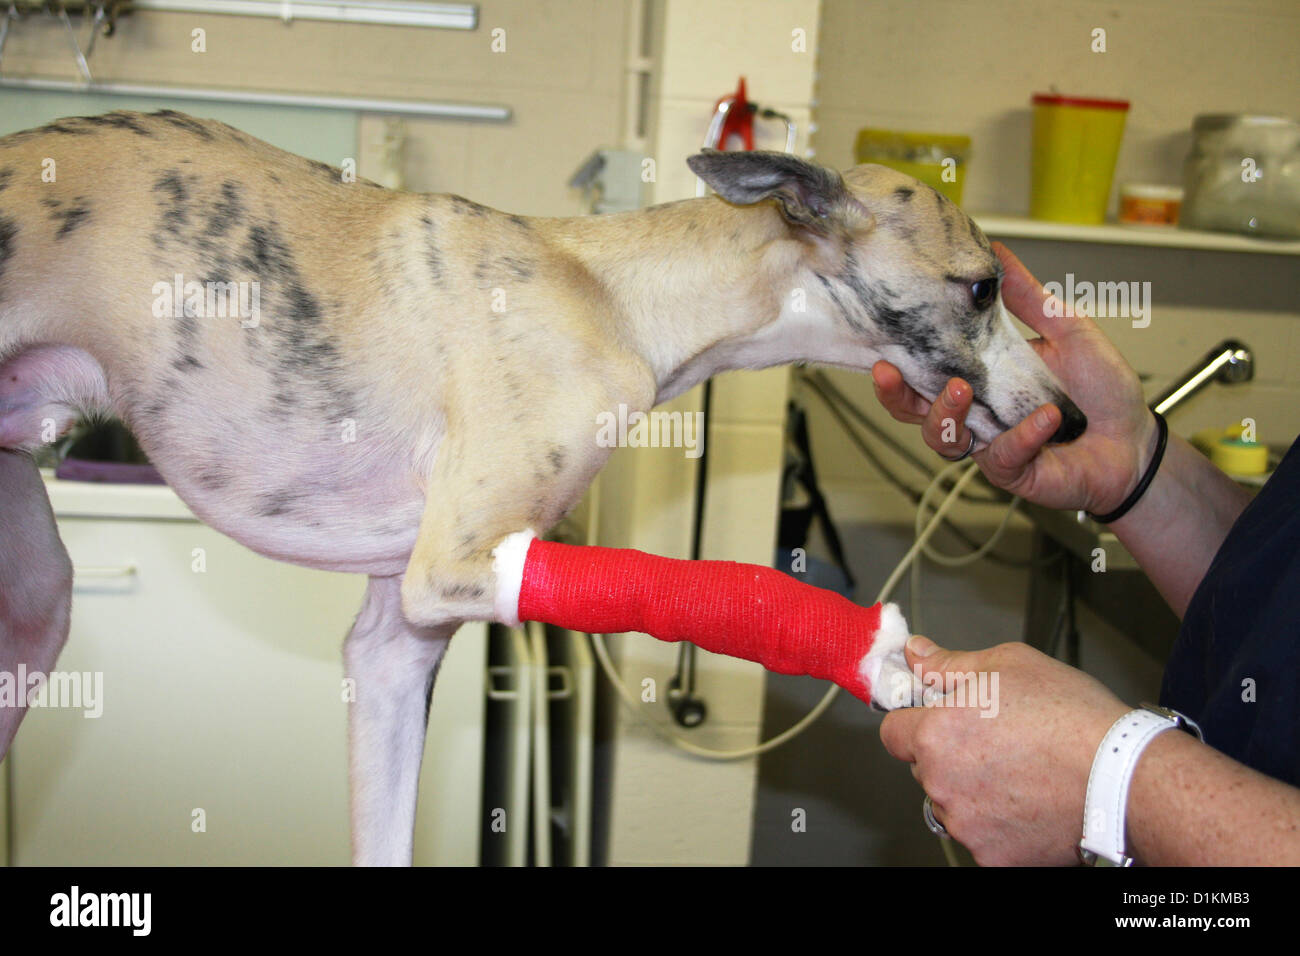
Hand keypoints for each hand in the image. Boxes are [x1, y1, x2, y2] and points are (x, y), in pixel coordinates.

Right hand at [871, 243, 1155, 514]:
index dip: (897, 363)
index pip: (923, 371)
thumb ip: (1028, 297)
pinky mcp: (1013, 471)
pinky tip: (1045, 418)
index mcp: (980, 376)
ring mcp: (990, 444)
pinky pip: (1001, 456)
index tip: (881, 343)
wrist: (1136, 440)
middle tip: (892, 372)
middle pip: (914, 411)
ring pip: (942, 439)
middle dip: (895, 394)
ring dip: (944, 414)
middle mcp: (977, 412)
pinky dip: (1022, 435)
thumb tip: (998, 252)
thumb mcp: (1066, 329)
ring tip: (964, 389)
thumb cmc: (1102, 391)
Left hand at [879, 635, 1129, 865]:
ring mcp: (966, 824)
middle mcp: (941, 783)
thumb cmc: (1073, 717)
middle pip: (925, 768)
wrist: (1125, 776)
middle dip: (950, 755)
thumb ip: (949, 664)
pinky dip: (1001, 824)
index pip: (893, 731)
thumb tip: (916, 653)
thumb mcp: (1008, 664)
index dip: (917, 721)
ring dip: (973, 791)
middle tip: (998, 741)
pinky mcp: (994, 856)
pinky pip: (983, 835)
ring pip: (953, 803)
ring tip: (1023, 771)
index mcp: (936, 734)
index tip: (941, 718)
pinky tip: (1032, 801)